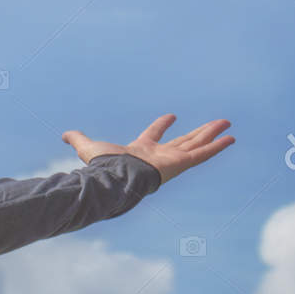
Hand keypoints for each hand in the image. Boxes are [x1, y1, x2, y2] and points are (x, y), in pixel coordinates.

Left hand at [63, 114, 232, 183]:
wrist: (113, 178)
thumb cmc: (102, 165)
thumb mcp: (87, 147)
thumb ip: (77, 139)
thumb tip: (64, 134)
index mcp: (141, 150)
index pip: (154, 135)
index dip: (161, 125)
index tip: (171, 116)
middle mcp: (159, 155)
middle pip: (183, 140)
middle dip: (198, 132)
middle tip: (214, 122)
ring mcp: (172, 159)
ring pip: (197, 144)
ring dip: (212, 134)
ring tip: (228, 124)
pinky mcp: (181, 163)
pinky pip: (203, 154)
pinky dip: (217, 146)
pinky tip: (230, 138)